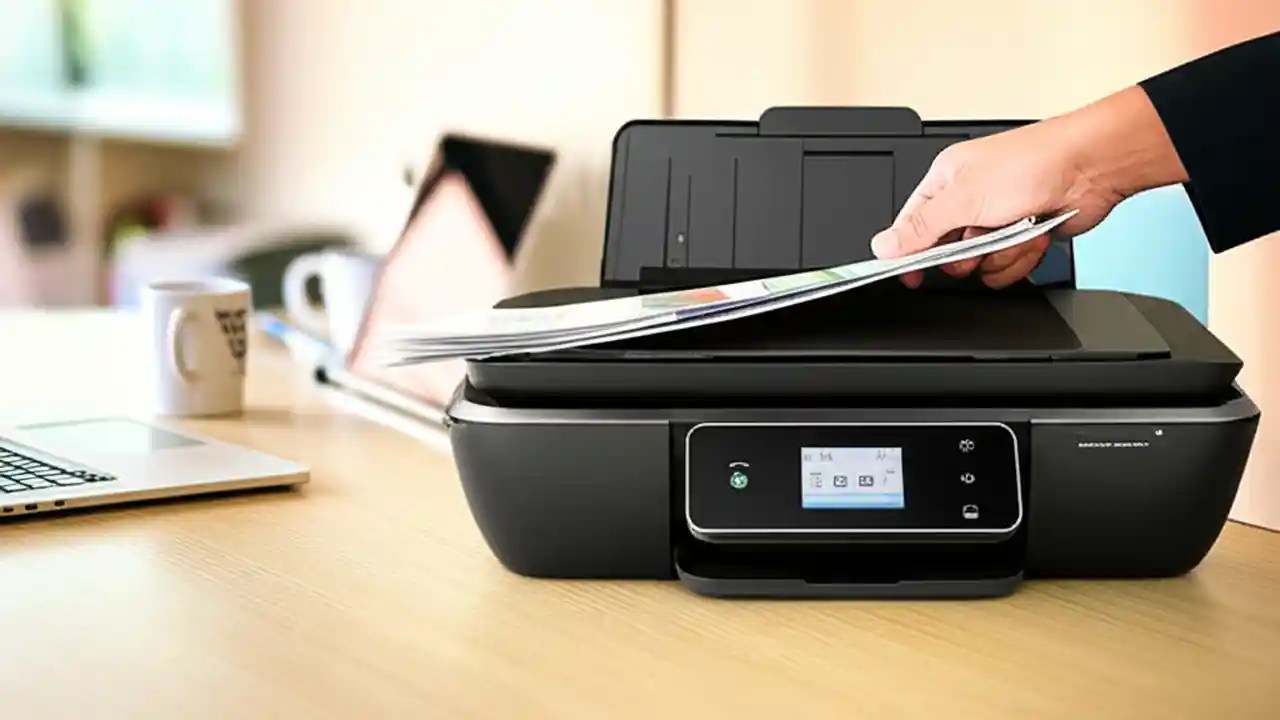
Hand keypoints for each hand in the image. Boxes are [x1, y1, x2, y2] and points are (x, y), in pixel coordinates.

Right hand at [869, 86, 1185, 287]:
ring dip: (999, 255)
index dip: (908, 253)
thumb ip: (920, 227)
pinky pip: (1007, 267)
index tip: (908, 277)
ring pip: (980, 264)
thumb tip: (883, 245)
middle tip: (978, 241)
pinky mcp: (1022, 235)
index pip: (911, 225)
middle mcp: (970, 200)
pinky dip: (1021, 257)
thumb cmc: (1034, 163)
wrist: (1091, 168)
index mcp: (946, 181)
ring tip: (1014, 230)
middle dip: (966, 255)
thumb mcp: (963, 198)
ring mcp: (997, 219)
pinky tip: (1032, 235)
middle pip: (946, 252)